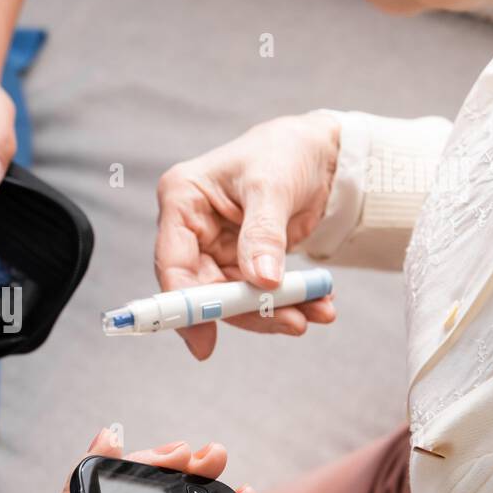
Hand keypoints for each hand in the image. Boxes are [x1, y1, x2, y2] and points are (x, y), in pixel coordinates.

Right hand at [154, 112, 340, 359]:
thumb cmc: (284, 152)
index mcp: (182, 200)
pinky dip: (289, 302)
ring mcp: (215, 248)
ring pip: (234, 297)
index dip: (184, 305)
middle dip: (248, 310)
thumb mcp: (272, 188)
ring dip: (275, 311)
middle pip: (204, 289)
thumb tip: (261, 282)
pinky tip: (318, 305)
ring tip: (316, 313)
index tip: (203, 340)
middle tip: (291, 323)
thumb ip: (263, 235)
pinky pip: (257, 293)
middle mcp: (192, 228)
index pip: (173, 263)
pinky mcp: (241, 261)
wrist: (319, 152)